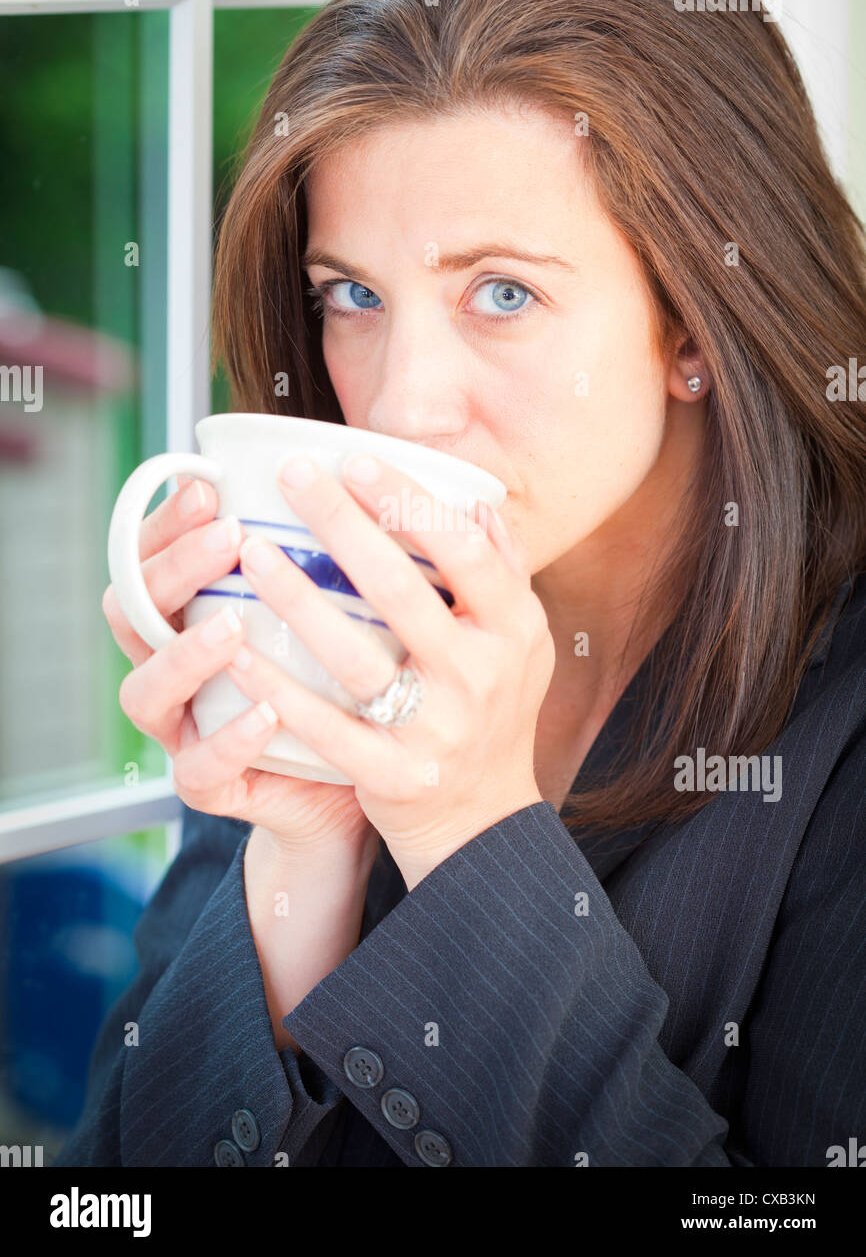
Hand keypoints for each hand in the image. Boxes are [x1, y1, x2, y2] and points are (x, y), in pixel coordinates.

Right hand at [102, 475, 377, 860]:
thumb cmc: (347, 679)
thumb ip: (335, 551)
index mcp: (191, 613)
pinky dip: (229, 738)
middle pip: (134, 612)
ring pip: (145, 692)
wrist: (357, 780)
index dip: (167, 521)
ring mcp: (184, 728)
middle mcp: (174, 667)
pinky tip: (267, 710)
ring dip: (185, 655)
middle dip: (174, 569)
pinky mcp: (211, 785)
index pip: (150, 556)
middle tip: (230, 539)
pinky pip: (198, 768)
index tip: (209, 485)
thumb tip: (369, 470)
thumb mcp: (343, 607)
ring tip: (232, 626)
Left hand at [225, 453, 553, 889]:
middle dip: (342, 525)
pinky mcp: (392, 775)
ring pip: (357, 657)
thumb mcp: (518, 641)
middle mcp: (481, 676)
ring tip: (251, 552)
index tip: (355, 459)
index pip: (466, 550)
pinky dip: (279, 690)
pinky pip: (326, 728)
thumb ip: (501, 571)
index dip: (409, 502)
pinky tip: (237, 653)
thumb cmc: (492, 711)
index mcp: (514, 631)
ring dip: (298, 600)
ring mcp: (436, 730)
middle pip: (404, 590)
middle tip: (293, 477)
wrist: (484, 822)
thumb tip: (475, 497)